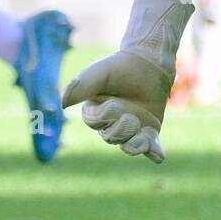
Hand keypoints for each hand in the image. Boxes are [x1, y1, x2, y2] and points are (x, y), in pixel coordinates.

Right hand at [62, 0, 193, 162]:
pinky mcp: (150, 131)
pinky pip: (151, 147)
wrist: (149, 63)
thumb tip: (62, 104)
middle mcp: (112, 124)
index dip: (104, 116)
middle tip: (132, 116)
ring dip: (136, 144)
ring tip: (143, 134)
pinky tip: (158, 156)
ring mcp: (132, 129)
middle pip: (111, 138)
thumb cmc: (120, 67)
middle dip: (121, 128)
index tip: (113, 103)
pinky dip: (154, 153)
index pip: (95, 123)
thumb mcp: (99, 73)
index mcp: (96, 112)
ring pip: (130, 146)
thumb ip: (81, 86)